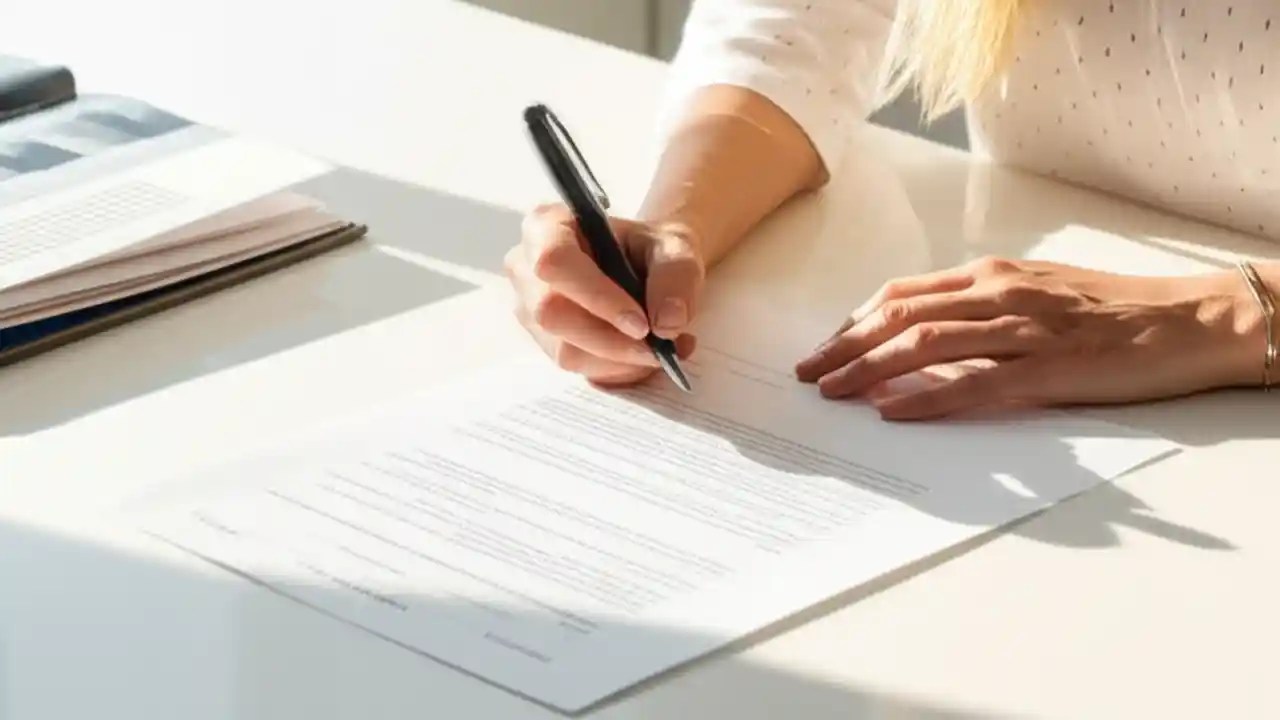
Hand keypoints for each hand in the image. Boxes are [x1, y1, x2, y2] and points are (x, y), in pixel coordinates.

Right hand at [505, 204, 701, 385]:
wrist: (646, 268)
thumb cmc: (650, 248)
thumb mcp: (675, 246)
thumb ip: (676, 274)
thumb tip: (667, 322)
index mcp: (547, 226)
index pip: (555, 262)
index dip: (596, 296)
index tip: (641, 323)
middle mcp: (526, 268)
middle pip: (553, 314)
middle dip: (610, 340)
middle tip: (657, 348)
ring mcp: (530, 310)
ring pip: (565, 350)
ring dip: (619, 360)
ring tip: (661, 350)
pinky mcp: (546, 343)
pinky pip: (578, 368)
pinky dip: (618, 370)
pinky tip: (644, 356)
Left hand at [794, 257, 1263, 419]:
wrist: (1187, 319)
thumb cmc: (1111, 310)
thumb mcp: (1035, 295)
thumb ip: (982, 311)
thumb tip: (927, 338)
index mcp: (992, 276)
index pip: (902, 294)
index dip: (855, 321)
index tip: (826, 345)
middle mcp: (997, 294)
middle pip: (899, 315)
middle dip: (844, 345)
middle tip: (807, 372)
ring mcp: (1021, 329)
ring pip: (924, 343)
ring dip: (869, 368)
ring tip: (832, 391)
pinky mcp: (1047, 368)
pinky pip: (974, 382)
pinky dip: (927, 396)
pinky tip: (892, 411)